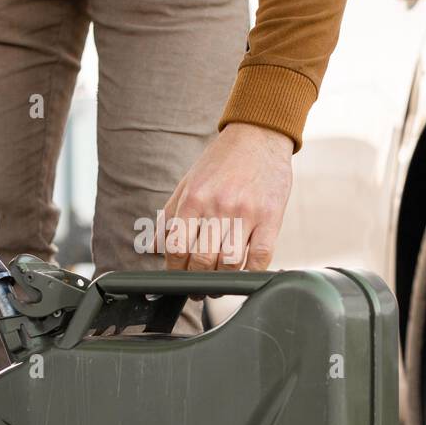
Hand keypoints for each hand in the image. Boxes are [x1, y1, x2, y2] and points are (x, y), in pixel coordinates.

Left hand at [160, 123, 293, 273]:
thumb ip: (170, 215)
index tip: (178, 278)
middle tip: (198, 289)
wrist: (258, 135)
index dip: (175, 270)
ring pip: (230, 263)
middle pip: (202, 261)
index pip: (176, 248)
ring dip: (222, 280)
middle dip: (197, 282)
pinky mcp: (271, 216)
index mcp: (194, 198)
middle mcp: (218, 206)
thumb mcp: (188, 182)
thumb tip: (154, 248)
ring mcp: (246, 212)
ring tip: (219, 283)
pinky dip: (252, 271)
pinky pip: (260, 257)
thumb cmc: (221, 162)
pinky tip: (245, 272)